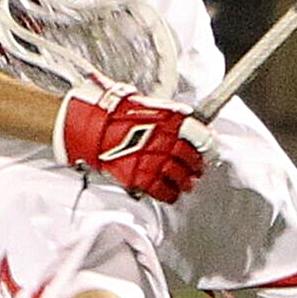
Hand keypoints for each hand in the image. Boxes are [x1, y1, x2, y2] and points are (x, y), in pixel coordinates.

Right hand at [52, 76, 215, 202]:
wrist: (88, 123)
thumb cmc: (112, 110)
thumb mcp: (145, 103)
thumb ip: (165, 114)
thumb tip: (179, 119)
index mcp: (171, 120)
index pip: (203, 138)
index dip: (208, 148)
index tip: (207, 152)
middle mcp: (167, 141)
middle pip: (193, 160)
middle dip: (196, 166)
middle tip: (196, 170)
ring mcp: (154, 161)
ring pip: (181, 178)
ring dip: (184, 182)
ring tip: (184, 184)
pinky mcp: (140, 178)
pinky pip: (162, 191)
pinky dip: (167, 194)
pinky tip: (168, 193)